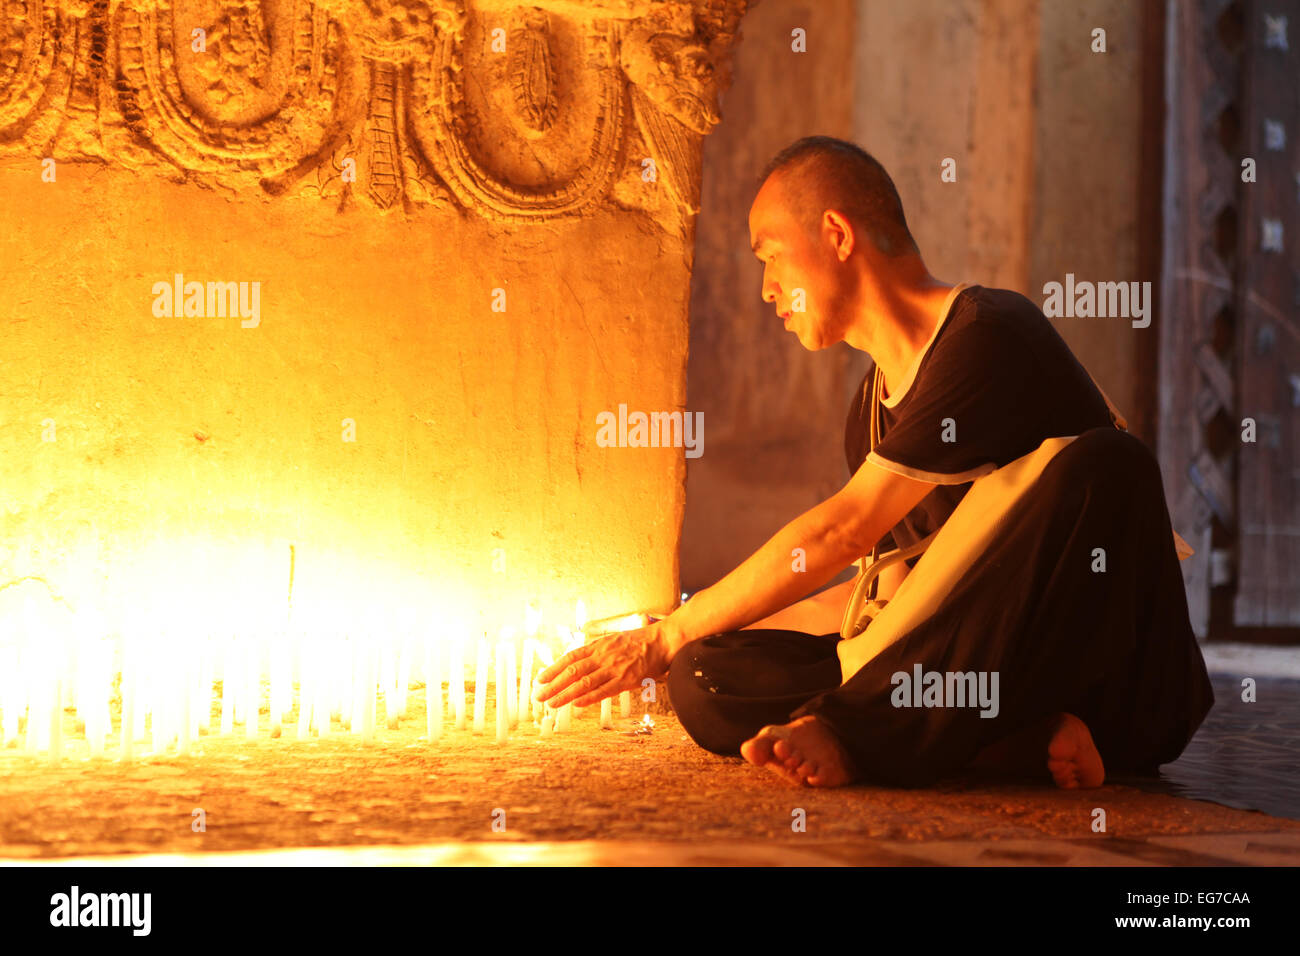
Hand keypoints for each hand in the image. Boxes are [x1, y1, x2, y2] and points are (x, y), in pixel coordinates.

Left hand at [534, 621, 673, 707]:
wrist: (662, 641)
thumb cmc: (640, 641)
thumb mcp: (614, 640)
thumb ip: (599, 651)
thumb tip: (582, 661)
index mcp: (598, 646)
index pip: (570, 658)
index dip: (553, 669)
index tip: (540, 678)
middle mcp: (602, 657)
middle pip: (572, 671)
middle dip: (553, 684)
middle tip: (539, 695)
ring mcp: (613, 669)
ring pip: (583, 682)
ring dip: (565, 694)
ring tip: (551, 703)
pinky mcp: (625, 680)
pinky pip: (603, 691)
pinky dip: (588, 698)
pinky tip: (576, 704)